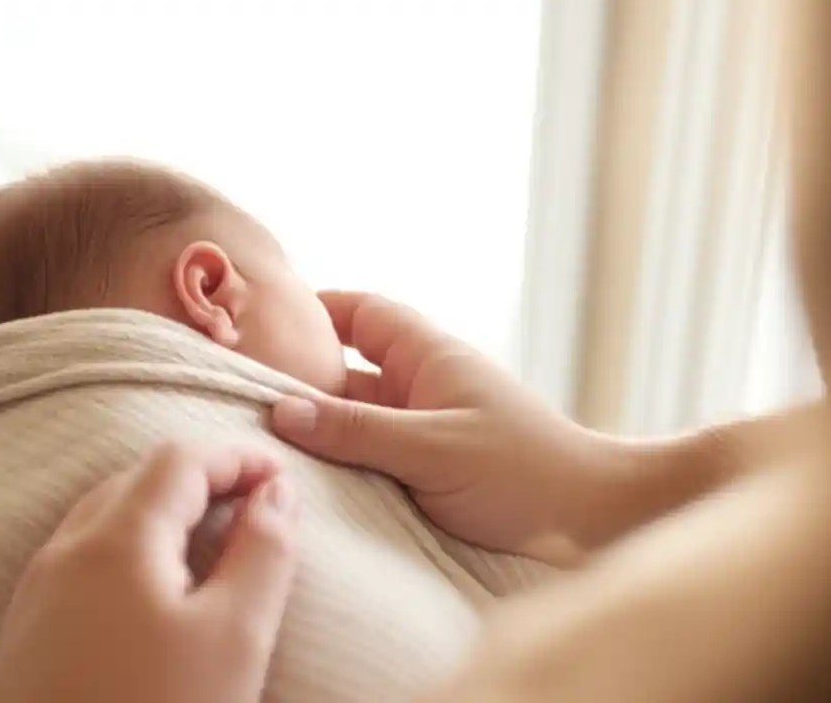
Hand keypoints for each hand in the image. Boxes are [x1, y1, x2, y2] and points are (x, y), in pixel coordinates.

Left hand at [0, 443, 297, 702]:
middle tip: (257, 506)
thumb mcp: (236, 637)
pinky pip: (83, 560)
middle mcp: (64, 553)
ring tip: (216, 546)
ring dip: (164, 513)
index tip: (281, 476)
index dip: (236, 456)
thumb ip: (264, 552)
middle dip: (201, 480)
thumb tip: (277, 493)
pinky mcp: (28, 633)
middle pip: (138, 481)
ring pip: (105, 518)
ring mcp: (37, 594)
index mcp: (115, 541)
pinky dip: (131, 550)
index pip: (180, 460)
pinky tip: (158, 592)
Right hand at [271, 292, 715, 564]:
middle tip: (237, 396)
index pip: (362, 312)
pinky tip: (309, 482)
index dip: (314, 310)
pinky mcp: (432, 469)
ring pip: (357, 417)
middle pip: (348, 369)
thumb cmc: (524, 473)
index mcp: (430, 356)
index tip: (261, 322)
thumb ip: (358, 431)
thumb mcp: (433, 450)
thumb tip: (282, 409)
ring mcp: (428, 427)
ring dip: (320, 430)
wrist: (593, 522)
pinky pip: (374, 455)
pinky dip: (344, 463)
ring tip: (261, 443)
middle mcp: (425, 385)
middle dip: (300, 380)